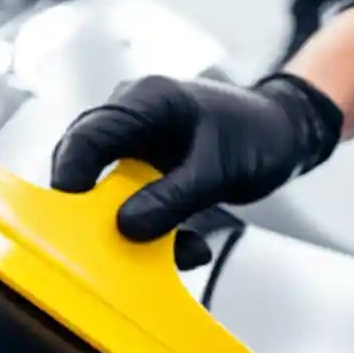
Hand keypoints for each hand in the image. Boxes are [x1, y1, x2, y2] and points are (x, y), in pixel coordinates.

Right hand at [50, 73, 342, 248]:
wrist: (285, 133)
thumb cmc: (257, 134)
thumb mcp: (219, 170)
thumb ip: (173, 198)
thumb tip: (126, 228)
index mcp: (146, 101)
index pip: (89, 135)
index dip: (71, 176)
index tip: (68, 218)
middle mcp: (132, 120)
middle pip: (88, 165)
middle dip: (97, 211)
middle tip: (107, 248)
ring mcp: (137, 146)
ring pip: (110, 193)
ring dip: (136, 229)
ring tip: (183, 251)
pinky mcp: (148, 172)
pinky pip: (134, 206)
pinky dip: (157, 232)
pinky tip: (192, 247)